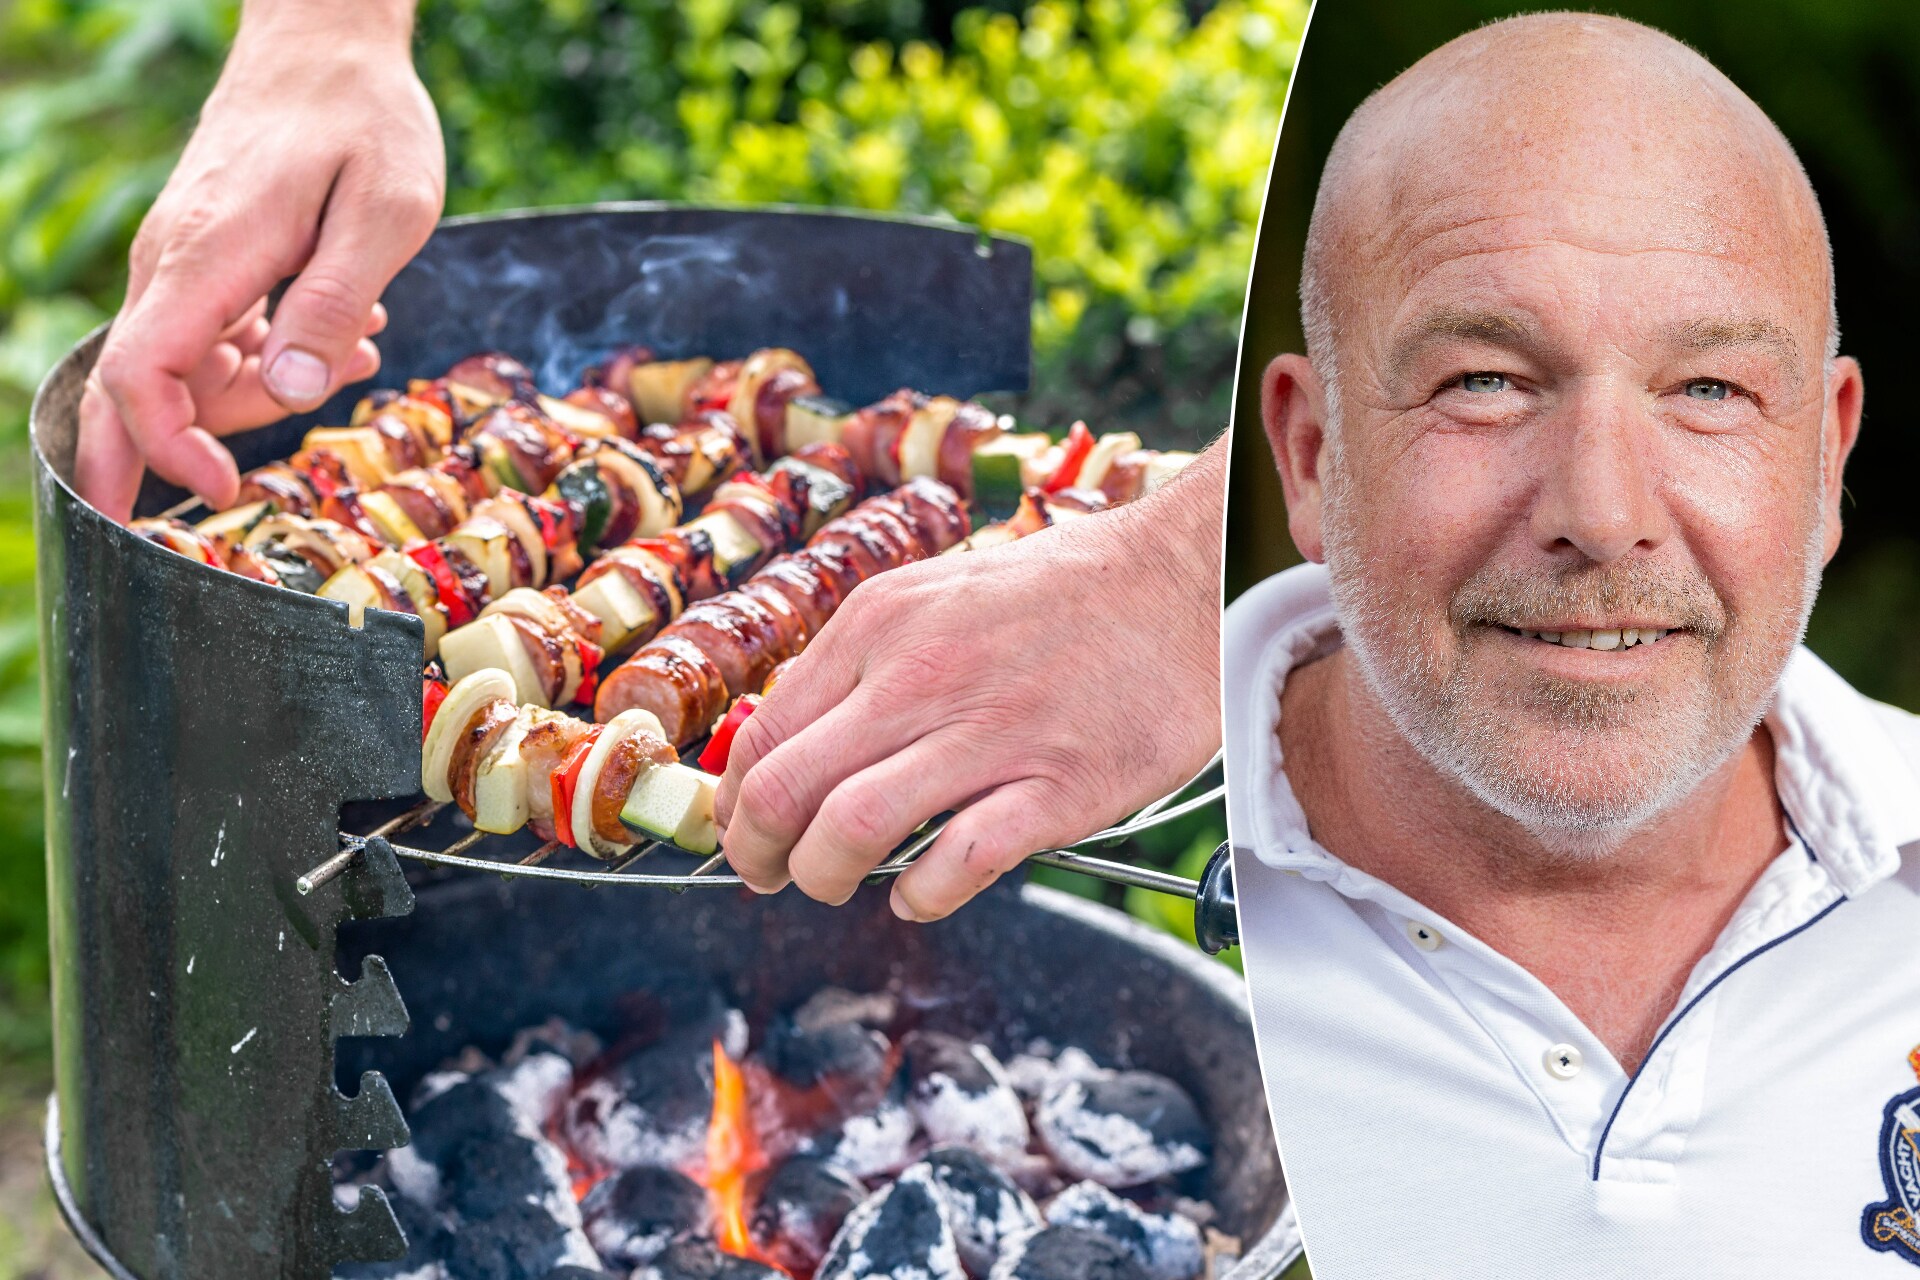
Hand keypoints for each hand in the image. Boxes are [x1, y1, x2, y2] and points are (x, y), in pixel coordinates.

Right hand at [77, 3, 442, 520]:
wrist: (331, 47)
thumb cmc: (366, 122)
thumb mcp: (385, 213)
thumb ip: (334, 299)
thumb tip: (294, 387)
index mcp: (207, 257)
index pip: (142, 376)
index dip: (170, 449)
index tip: (225, 491)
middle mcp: (174, 265)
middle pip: (143, 391)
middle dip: (181, 451)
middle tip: (269, 453)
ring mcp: (183, 264)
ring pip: (191, 372)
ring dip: (270, 390)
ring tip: (363, 346)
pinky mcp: (206, 263)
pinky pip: (215, 340)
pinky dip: (272, 356)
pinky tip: (344, 331)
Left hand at [715, 442, 1225, 920]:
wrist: (1183, 580)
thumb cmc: (1062, 595)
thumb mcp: (937, 594)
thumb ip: (868, 662)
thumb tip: (801, 737)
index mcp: (881, 622)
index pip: (764, 731)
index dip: (736, 801)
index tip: (744, 831)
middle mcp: (920, 674)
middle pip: (786, 788)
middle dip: (758, 853)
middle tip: (770, 875)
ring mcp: (989, 732)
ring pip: (850, 829)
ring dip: (824, 877)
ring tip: (838, 884)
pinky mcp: (1056, 786)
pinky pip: (957, 863)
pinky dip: (921, 896)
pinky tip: (920, 895)